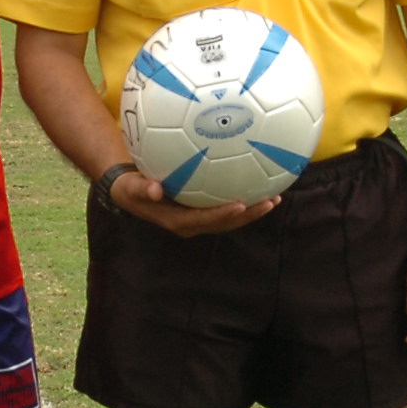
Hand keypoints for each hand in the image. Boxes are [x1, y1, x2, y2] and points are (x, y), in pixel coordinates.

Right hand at [110, 172, 280, 235]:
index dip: (223, 215)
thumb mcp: (132, 188)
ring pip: (231, 218)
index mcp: (178, 222)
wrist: (131, 192)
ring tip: (275, 198)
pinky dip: (245, 200)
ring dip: (253, 210)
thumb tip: (155, 189)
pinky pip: (227, 207)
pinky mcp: (203, 210)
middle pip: (226, 223)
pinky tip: (260, 184)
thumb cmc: (131, 188)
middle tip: (270, 201)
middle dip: (249, 215)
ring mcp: (199, 218)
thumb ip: (143, 189)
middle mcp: (193, 224)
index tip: (241, 204)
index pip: (205, 220)